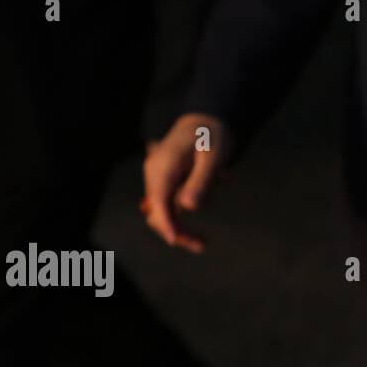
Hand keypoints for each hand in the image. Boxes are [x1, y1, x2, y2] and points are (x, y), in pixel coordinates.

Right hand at [140, 113, 229, 252]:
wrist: (206, 120)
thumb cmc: (211, 135)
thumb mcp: (212, 157)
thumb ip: (201, 182)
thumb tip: (187, 208)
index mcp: (162, 167)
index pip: (158, 201)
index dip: (166, 223)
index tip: (176, 241)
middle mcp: (154, 173)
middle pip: (157, 211)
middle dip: (175, 231)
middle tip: (201, 245)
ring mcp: (158, 178)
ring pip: (162, 211)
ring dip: (180, 227)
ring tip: (202, 242)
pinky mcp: (166, 182)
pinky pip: (169, 205)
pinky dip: (183, 215)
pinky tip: (205, 209)